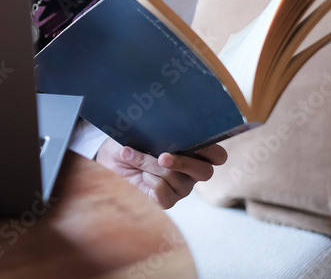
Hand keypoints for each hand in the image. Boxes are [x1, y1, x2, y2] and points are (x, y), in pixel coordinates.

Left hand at [95, 137, 227, 208]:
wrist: (112, 153)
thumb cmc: (133, 138)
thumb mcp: (145, 131)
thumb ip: (160, 133)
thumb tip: (166, 137)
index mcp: (196, 151)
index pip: (218, 156)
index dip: (210, 152)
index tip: (190, 144)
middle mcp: (193, 171)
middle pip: (205, 172)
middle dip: (182, 163)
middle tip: (162, 157)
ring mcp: (182, 187)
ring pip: (177, 180)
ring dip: (151, 167)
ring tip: (134, 157)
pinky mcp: (168, 200)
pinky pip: (164, 195)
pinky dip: (149, 182)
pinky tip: (140, 176)